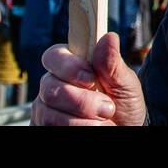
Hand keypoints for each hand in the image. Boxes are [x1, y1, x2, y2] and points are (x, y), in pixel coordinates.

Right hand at [30, 33, 145, 126]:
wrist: (124, 130)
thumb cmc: (123, 105)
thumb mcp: (124, 84)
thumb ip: (113, 64)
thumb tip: (109, 37)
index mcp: (71, 65)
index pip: (54, 56)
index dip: (69, 67)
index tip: (91, 79)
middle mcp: (53, 84)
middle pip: (50, 88)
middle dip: (82, 101)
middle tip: (108, 108)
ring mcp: (45, 108)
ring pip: (48, 113)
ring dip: (81, 121)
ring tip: (102, 122)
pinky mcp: (43, 127)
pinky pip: (48, 129)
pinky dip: (75, 130)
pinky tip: (89, 127)